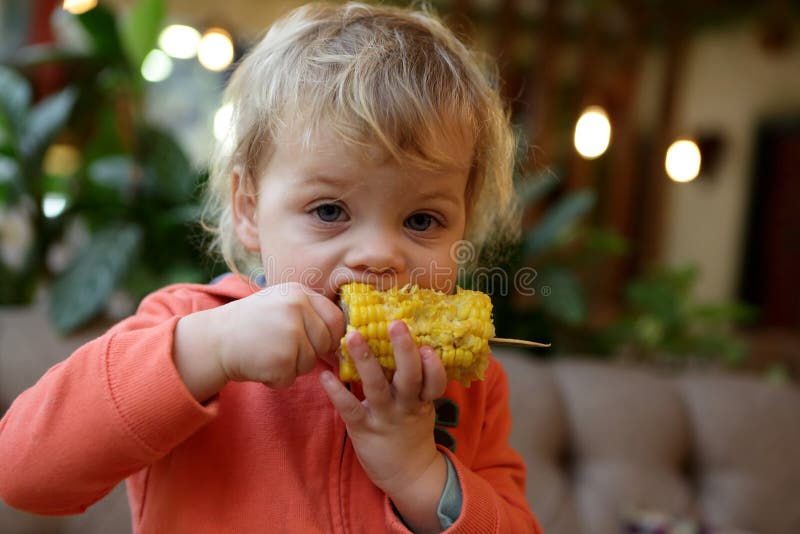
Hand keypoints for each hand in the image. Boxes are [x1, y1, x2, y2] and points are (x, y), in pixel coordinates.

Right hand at [208, 282, 343, 388]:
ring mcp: (290, 333)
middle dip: (310, 353)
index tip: (319, 344)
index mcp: (299, 293)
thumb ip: (309, 314)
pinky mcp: (281, 358)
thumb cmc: (250, 325)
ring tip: (268, 354)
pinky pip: (291, 378)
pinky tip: (260, 366)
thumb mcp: (280, 304)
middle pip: (326, 342)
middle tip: (284, 350)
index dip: (331, 335)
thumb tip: (344, 336)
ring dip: (291, 367)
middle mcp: (297, 309)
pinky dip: (276, 379)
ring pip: (310, 363)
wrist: (213, 340)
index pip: (335, 318)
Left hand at [319, 320, 447, 531]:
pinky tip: (325, 376)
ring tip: (355, 337)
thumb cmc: (412, 430)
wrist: (408, 474)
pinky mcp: (363, 429)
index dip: (433, 365)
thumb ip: (417, 380)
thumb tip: (407, 341)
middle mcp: (406, 406)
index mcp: (423, 399)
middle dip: (404, 349)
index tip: (427, 346)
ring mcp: (385, 417)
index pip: (435, 381)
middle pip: (410, 376)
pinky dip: (336, 392)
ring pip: (377, 386)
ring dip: (366, 360)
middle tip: (396, 324)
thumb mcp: (423, 406)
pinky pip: (350, 408)